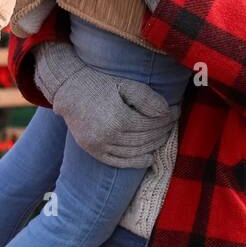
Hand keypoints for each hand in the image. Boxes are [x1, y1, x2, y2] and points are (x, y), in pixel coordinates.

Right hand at [34, 40, 179, 167]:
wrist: (69, 90)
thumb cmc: (100, 83)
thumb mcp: (125, 84)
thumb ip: (147, 98)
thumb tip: (167, 112)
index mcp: (118, 118)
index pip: (151, 124)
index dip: (167, 118)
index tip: (176, 112)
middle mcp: (108, 136)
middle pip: (145, 138)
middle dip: (163, 131)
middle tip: (172, 123)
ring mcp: (99, 146)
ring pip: (135, 152)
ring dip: (153, 145)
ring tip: (163, 136)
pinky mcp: (94, 152)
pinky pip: (119, 162)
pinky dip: (136, 162)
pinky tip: (149, 157)